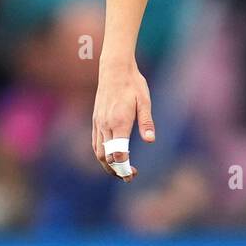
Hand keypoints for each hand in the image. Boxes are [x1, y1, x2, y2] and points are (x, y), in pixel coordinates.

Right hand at [92, 60, 155, 179]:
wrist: (114, 69)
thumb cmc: (133, 84)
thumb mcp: (145, 101)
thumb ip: (146, 122)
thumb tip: (150, 140)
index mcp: (119, 121)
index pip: (118, 153)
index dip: (124, 167)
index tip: (133, 173)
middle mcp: (106, 125)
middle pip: (106, 157)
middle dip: (117, 170)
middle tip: (130, 176)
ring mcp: (99, 123)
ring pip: (98, 152)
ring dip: (108, 165)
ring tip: (121, 171)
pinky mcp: (96, 120)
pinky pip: (96, 143)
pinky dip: (102, 154)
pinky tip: (111, 157)